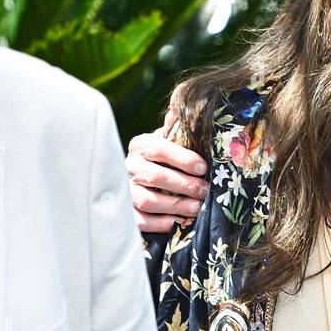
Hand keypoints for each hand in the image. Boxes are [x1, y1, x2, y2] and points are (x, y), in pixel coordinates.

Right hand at [126, 102, 209, 232]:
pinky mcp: (125, 211)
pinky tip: (179, 222)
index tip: (203, 168)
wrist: (146, 175)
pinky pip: (139, 220)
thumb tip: (181, 106)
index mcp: (141, 144)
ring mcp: (125, 189)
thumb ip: (180, 126)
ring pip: (147, 200)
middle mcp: (129, 166)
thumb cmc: (169, 156)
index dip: (182, 158)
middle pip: (155, 177)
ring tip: (197, 208)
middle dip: (185, 185)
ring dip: (177, 205)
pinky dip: (161, 223)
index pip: (158, 148)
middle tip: (206, 191)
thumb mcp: (173, 138)